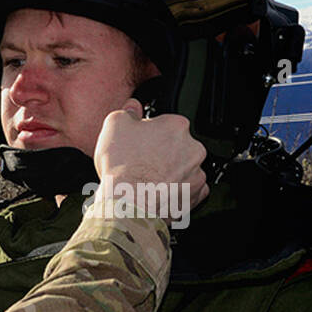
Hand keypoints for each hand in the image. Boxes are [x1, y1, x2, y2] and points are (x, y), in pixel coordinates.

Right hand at [93, 100, 209, 213]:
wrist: (129, 204)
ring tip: (150, 180)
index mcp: (177, 126)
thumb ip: (128, 112)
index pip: (166, 124)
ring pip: (185, 167)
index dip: (150, 134)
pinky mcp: (196, 194)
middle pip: (178, 146)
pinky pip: (191, 189)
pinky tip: (161, 191)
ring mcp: (197, 173)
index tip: (140, 143)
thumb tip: (133, 108)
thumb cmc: (123, 167)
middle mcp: (193, 148)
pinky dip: (179, 190)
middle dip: (163, 153)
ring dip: (172, 172)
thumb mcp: (114, 125)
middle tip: (143, 162)